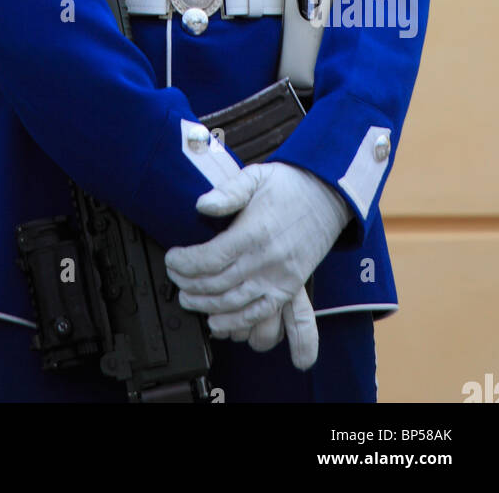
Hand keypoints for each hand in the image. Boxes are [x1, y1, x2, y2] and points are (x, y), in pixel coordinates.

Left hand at [165, 162, 351, 369]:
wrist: (327, 196)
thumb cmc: (288, 185)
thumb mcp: (256, 176)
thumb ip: (228, 192)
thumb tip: (201, 205)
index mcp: (255, 232)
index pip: (210, 258)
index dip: (185, 263)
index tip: (172, 259)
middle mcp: (267, 260)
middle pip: (218, 284)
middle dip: (189, 285)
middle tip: (174, 279)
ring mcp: (280, 278)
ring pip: (235, 304)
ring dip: (206, 306)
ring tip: (188, 299)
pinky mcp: (290, 288)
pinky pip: (261, 314)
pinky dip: (237, 323)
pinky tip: (217, 322)